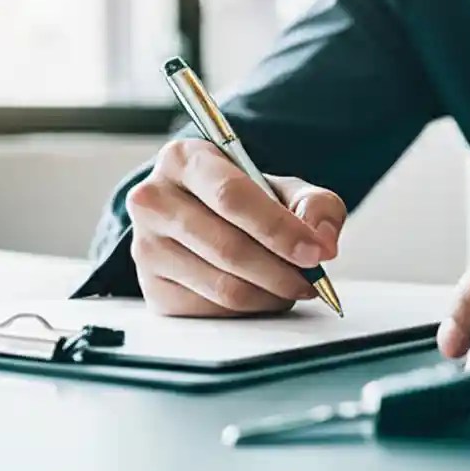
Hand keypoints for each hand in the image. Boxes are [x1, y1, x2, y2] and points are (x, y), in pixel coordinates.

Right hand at [125, 139, 345, 316]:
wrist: (200, 216)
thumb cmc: (242, 200)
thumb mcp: (282, 188)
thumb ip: (315, 204)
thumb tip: (323, 240)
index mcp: (184, 159)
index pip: (231, 197)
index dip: (279, 229)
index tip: (314, 252)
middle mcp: (154, 200)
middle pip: (228, 248)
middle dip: (281, 271)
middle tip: (312, 279)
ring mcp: (146, 247)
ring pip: (223, 286)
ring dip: (270, 294)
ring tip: (292, 286)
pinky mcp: (152, 289)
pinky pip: (211, 311)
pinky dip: (249, 309)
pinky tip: (263, 294)